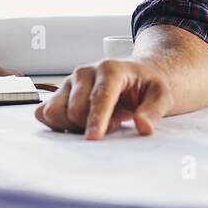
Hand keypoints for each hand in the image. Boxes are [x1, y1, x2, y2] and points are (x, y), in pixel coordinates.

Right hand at [34, 58, 173, 139]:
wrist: (138, 74)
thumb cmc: (148, 85)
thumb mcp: (162, 95)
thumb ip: (153, 111)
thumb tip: (142, 126)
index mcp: (110, 69)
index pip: (99, 97)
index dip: (96, 120)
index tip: (93, 139)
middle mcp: (85, 72)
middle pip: (75, 109)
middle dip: (91, 124)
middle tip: (115, 121)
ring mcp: (70, 81)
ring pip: (55, 111)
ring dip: (72, 125)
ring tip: (95, 120)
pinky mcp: (60, 92)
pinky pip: (45, 113)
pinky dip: (57, 123)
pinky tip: (78, 122)